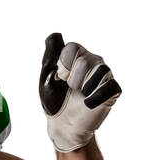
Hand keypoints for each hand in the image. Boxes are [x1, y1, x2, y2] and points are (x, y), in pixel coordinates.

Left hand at [39, 34, 121, 152]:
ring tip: (80, 95)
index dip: (63, 66)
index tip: (60, 78)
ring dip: (84, 87)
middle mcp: (94, 62)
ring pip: (100, 70)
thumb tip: (55, 34)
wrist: (63, 125)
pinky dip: (95, 97)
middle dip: (73, 78)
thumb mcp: (47, 77)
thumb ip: (51, 55)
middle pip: (86, 60)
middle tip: (70, 89)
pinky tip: (88, 103)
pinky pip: (109, 86)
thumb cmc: (54, 101)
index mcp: (78, 56)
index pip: (73, 48)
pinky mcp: (112, 91)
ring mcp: (104, 76)